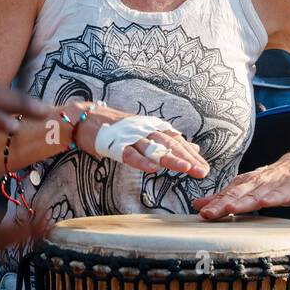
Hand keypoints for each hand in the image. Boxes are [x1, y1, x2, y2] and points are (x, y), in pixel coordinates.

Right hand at [69, 101, 209, 178]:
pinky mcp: (114, 143)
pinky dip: (141, 161)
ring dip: (169, 158)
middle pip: (169, 144)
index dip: (191, 155)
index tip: (204, 168)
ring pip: (152, 147)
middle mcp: (144, 129)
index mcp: (152, 127)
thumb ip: (168, 140)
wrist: (85, 117)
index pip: (176, 142)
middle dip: (187, 158)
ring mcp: (129, 136)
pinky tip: (153, 169)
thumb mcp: (145, 131)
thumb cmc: (116, 127)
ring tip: (185, 168)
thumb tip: (193, 148)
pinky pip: (129, 154)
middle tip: (202, 172)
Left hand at [192, 154, 289, 218]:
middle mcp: (254, 183)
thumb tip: (198, 205)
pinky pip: (280, 194)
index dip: (212, 204)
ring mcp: (271, 186)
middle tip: (207, 213)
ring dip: (242, 201)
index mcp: (243, 184)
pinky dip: (272, 197)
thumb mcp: (245, 187)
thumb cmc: (270, 180)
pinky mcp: (288, 189)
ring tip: (231, 208)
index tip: (199, 212)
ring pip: (255, 195)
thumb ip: (223, 197)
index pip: (225, 195)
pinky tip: (265, 202)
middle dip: (221, 204)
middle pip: (236, 195)